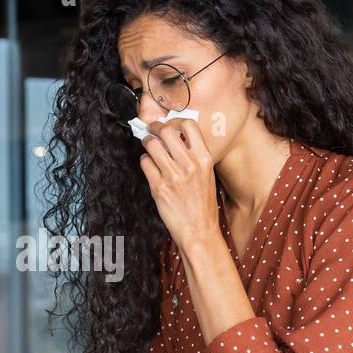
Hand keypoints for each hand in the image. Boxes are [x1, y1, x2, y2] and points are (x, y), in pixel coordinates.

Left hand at [139, 117, 219, 251]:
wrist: (200, 231)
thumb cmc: (203, 204)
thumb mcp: (207, 175)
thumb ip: (194, 155)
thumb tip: (175, 137)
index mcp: (204, 158)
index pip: (188, 125)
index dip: (175, 121)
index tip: (169, 125)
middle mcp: (189, 164)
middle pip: (166, 131)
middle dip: (155, 128)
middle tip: (152, 130)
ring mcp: (173, 176)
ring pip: (151, 145)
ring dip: (147, 143)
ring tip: (149, 147)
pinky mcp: (159, 187)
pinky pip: (145, 163)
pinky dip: (145, 162)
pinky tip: (150, 166)